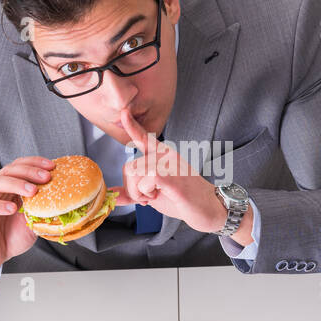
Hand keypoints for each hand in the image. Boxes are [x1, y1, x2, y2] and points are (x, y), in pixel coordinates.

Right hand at [0, 156, 53, 285]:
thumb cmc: (11, 236)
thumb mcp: (33, 221)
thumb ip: (42, 209)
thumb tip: (64, 201)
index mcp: (7, 187)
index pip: (18, 166)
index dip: (34, 163)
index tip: (52, 166)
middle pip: (8, 171)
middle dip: (29, 172)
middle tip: (46, 177)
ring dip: (15, 184)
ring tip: (32, 191)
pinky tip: (12, 208)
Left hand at [109, 109, 226, 234]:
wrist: (207, 207)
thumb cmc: (183, 200)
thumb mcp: (153, 195)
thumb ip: (134, 192)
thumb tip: (114, 196)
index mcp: (162, 155)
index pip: (143, 137)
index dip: (131, 125)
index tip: (124, 112)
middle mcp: (165, 154)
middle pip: (128, 166)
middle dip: (131, 188)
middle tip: (148, 196)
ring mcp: (168, 162)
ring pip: (133, 173)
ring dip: (139, 192)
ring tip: (156, 195)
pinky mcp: (169, 174)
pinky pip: (143, 181)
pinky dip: (147, 193)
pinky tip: (161, 194)